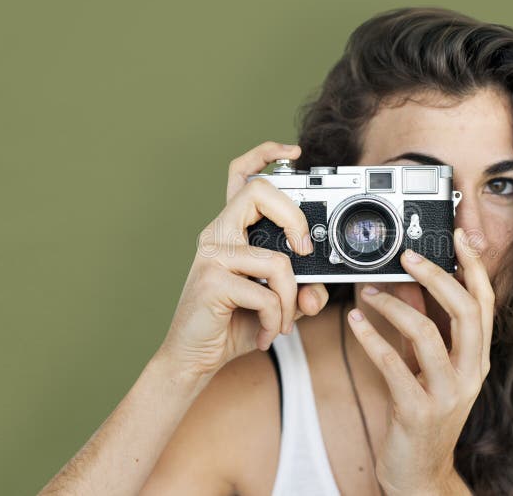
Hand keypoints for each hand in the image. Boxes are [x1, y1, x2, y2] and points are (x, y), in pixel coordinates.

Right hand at [157, 141, 328, 379]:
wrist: (194, 358)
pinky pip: (267, 293)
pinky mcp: (212, 280)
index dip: (265, 155)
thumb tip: (318, 291)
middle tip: (304, 253)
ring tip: (282, 322)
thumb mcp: (275, 304)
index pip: (240, 176)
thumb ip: (300, 291)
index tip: (292, 152)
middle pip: (260, 193)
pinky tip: (264, 334)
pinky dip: (275, 319)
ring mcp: (212, 255)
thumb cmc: (232, 324)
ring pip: (278, 260)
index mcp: (231, 230)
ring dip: (290, 301)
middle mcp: (218, 234)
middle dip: (296, 220)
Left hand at [347, 227, 492, 494]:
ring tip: (368, 292)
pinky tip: (354, 321)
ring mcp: (448, 393)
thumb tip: (405, 285)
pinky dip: (371, 337)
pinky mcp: (418, 410)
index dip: (474, 267)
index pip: (485, 303)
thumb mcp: (428, 367)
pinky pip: (393, 364)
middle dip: (437, 276)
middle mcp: (471, 373)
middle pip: (466, 311)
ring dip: (394, 305)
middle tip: (408, 256)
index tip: (457, 237)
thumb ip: (421, 327)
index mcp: (478, 359)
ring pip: (428, 333)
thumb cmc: (424, 415)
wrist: (420, 474)